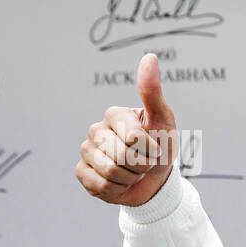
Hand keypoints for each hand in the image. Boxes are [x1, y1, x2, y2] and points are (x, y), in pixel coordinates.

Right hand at [75, 53, 176, 206]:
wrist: (154, 179)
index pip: (133, 138)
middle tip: (144, 163)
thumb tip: (150, 56)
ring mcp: (86, 151)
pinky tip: (119, 183)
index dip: (150, 150)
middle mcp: (96, 130)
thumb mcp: (163, 120)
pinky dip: (117, 190)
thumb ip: (153, 92)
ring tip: (133, 172)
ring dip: (131, 178)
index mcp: (115, 115)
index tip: (155, 148)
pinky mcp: (82, 172)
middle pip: (121, 157)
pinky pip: (100, 186)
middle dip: (141, 166)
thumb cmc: (160, 146)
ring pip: (111, 172)